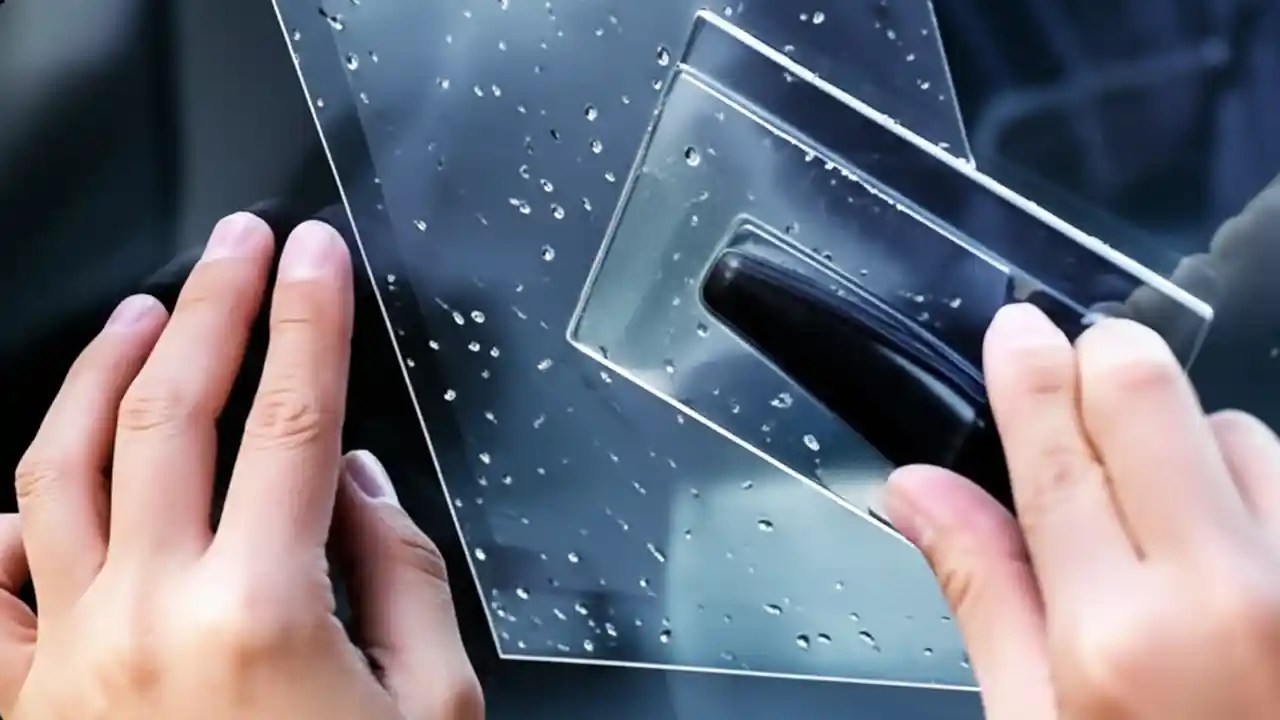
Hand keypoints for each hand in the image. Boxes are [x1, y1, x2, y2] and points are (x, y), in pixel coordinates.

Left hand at [2, 214, 481, 718]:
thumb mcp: (429, 709)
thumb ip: (401, 578)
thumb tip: (361, 483)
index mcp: (264, 613)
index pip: (293, 418)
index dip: (310, 318)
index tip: (315, 257)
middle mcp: (151, 618)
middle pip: (171, 412)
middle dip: (212, 305)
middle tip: (236, 242)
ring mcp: (72, 658)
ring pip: (59, 467)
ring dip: (101, 371)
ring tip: (138, 313)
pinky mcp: (30, 703)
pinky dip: (7, 520)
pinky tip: (31, 486)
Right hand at [885, 303, 1279, 718]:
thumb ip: (984, 594)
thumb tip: (919, 493)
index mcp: (1117, 640)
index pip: (1054, 448)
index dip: (1026, 367)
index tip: (1017, 330)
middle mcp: (1230, 597)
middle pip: (1150, 392)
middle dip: (1103, 362)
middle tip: (1075, 372)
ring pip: (1241, 430)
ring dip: (1188, 439)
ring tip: (1162, 511)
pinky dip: (1256, 489)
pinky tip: (1233, 551)